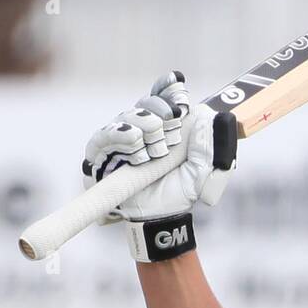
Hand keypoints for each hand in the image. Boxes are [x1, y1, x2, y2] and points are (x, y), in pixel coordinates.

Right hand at [82, 71, 236, 233]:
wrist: (159, 219)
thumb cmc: (178, 194)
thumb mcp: (201, 170)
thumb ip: (208, 143)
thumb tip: (205, 113)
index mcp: (164, 128)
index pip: (162, 97)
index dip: (169, 90)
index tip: (179, 88)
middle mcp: (140, 129)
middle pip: (146, 103)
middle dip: (162, 112)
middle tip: (172, 129)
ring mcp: (118, 140)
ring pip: (127, 116)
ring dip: (145, 127)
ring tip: (155, 149)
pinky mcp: (99, 154)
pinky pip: (105, 135)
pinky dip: (122, 137)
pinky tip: (136, 145)